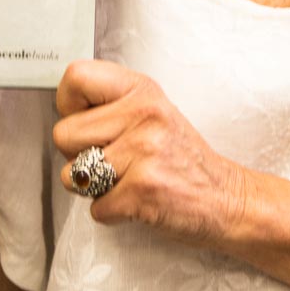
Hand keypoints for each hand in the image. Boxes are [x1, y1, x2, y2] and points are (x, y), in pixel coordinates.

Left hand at [53, 60, 245, 244]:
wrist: (226, 198)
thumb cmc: (182, 158)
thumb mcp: (154, 112)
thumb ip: (112, 105)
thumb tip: (64, 110)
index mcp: (142, 89)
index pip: (75, 77)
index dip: (69, 106)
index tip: (86, 120)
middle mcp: (144, 114)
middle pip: (63, 134)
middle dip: (78, 156)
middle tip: (114, 160)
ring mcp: (144, 151)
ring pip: (73, 175)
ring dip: (93, 188)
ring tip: (127, 181)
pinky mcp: (143, 190)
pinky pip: (95, 207)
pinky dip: (112, 213)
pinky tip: (137, 202)